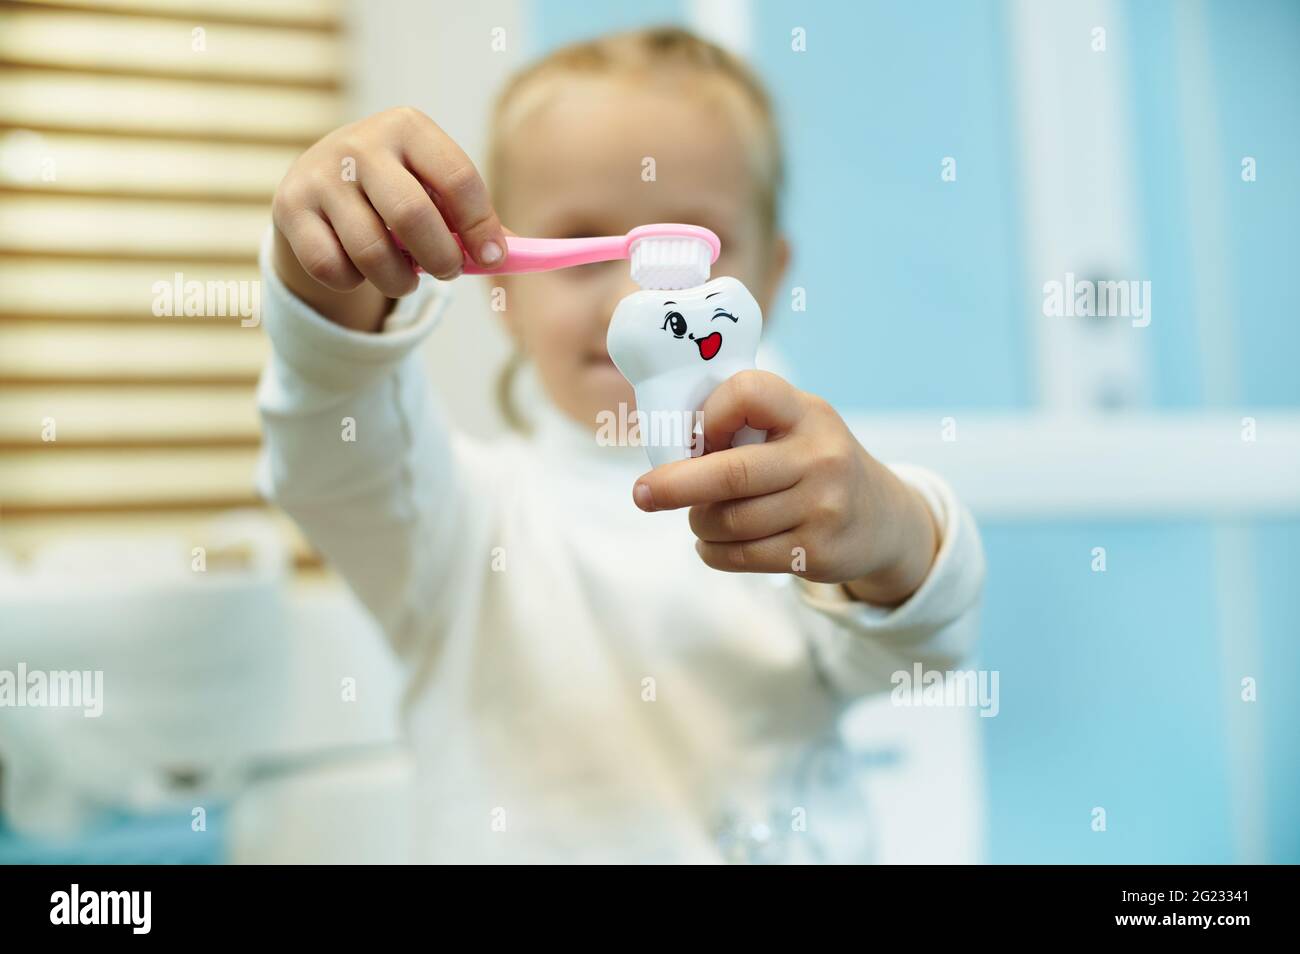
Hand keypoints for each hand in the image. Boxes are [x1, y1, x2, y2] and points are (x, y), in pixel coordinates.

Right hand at [270, 106, 506, 331]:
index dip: (481, 227)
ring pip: (371, 251)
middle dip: (440, 258)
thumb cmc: (399, 191)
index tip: (492, 259)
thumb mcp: (436, 191)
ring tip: (405, 277)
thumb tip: (518, 256)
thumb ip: (476, 221)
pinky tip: (358, 267)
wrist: (322, 184)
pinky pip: (333, 268)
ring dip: (399, 280)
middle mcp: (360, 142)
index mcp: (409, 127)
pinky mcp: (290, 207)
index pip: (458, 178)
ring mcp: (320, 173)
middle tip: (447, 273)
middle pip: (413, 215)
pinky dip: (354, 282)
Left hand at [631, 371, 938, 605]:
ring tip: (699, 518)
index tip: (697, 433)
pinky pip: (740, 556)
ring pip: (728, 521)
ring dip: (698, 522)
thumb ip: (744, 425)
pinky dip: (712, 551)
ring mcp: (822, 508)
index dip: (711, 413)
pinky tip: (712, 543)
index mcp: (807, 413)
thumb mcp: (795, 426)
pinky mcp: (815, 553)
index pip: (748, 393)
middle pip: (729, 474)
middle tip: (642, 494)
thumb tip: (670, 447)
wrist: (882, 519)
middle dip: (675, 486)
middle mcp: (820, 457)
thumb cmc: (813, 463)